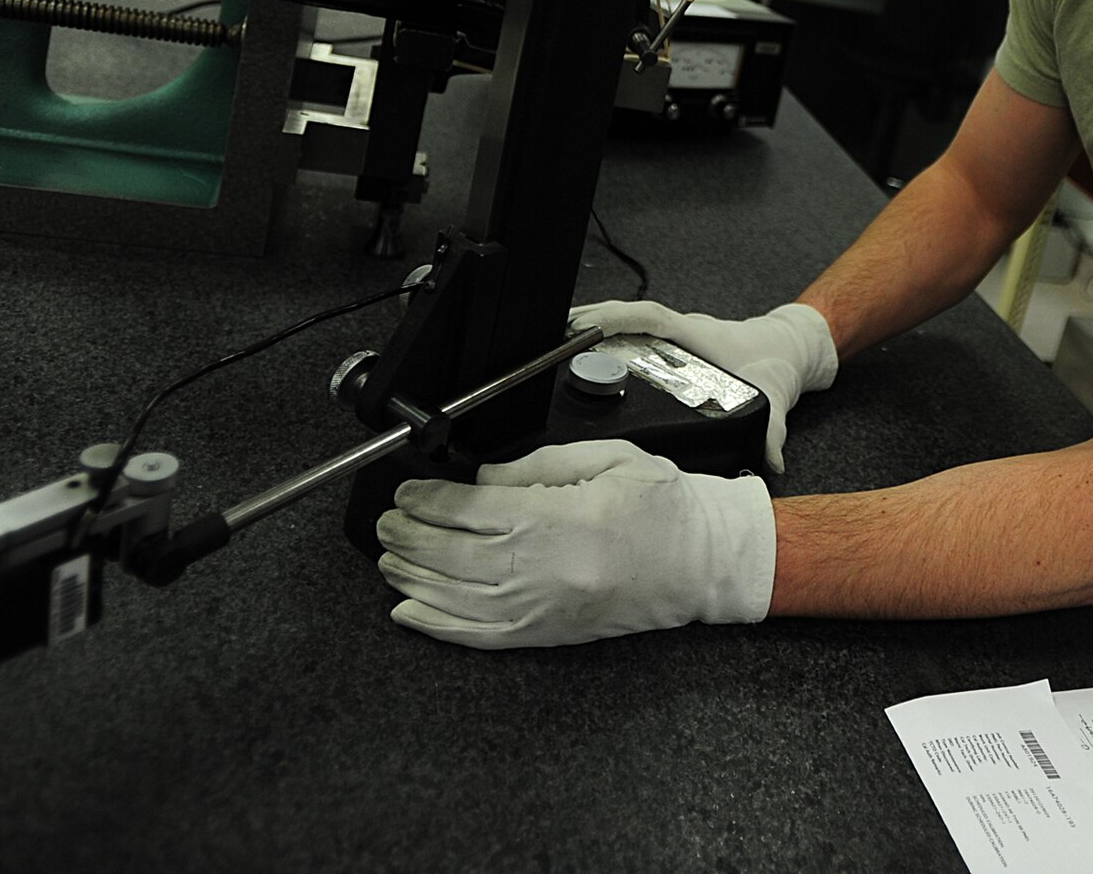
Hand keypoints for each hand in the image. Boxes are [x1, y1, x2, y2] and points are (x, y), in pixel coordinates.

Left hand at [378, 440, 775, 649]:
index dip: (430, 502)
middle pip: (455, 555)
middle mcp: (547, 568)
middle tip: (387, 522)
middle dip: (410, 537)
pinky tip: (411, 612)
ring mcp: (546, 607)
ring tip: (389, 558)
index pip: (473, 511)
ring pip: (458, 597)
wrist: (704, 561)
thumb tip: (481, 481)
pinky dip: (439, 625)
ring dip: (414, 578)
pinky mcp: (549, 634)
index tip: (407, 492)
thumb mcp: (607, 458)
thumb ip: (538, 464)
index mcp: (562, 519)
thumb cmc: (663, 506)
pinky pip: (481, 635)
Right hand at [568, 301, 836, 471]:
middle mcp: (681, 329)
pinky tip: (588, 347)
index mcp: (696, 335)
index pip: (650, 317)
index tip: (587, 324)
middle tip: (556, 333)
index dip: (617, 317)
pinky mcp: (672, 341)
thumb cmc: (775, 361)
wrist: (788, 345)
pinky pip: (634, 330)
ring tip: (560, 339)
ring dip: (596, 323)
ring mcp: (675, 333)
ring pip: (628, 319)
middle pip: (628, 314)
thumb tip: (771, 463)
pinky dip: (609, 333)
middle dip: (591, 319)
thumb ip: (772, 433)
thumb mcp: (773, 398)